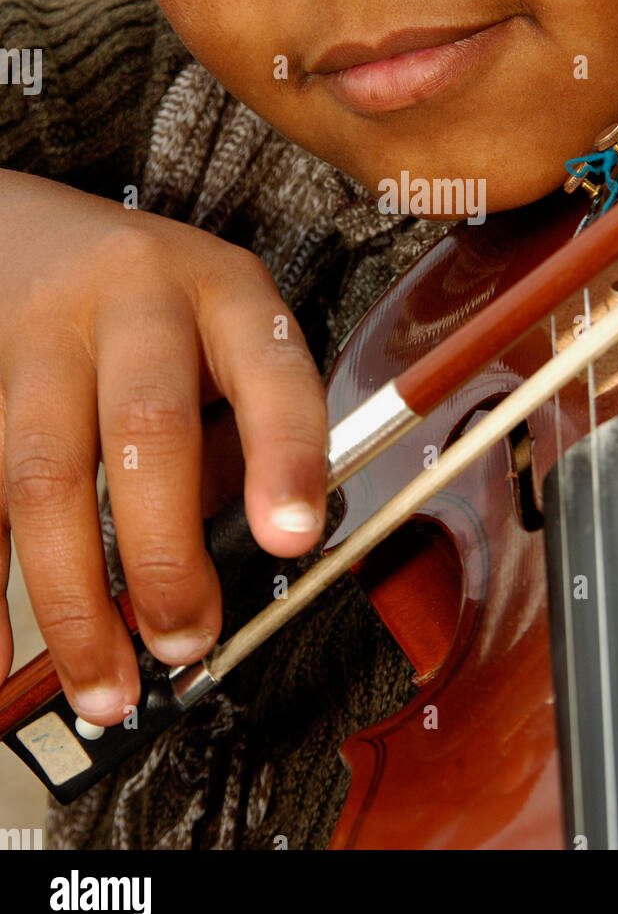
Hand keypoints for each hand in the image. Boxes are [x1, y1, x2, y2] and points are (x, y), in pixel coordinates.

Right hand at [0, 168, 327, 724]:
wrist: (27, 229)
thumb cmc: (154, 304)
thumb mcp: (224, 329)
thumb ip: (238, 429)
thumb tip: (247, 555)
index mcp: (223, 289)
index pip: (269, 371)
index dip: (285, 455)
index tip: (293, 540)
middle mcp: (132, 300)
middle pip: (147, 426)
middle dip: (166, 552)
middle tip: (183, 639)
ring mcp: (41, 337)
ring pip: (45, 472)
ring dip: (74, 595)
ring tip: (104, 683)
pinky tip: (1, 654)